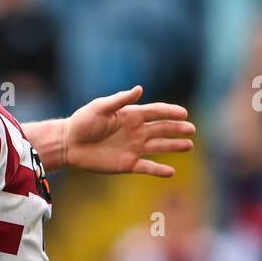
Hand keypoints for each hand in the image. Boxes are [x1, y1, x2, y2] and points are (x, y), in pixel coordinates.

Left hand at [64, 86, 194, 177]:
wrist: (69, 144)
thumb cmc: (83, 122)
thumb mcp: (100, 108)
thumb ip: (120, 100)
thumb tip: (140, 89)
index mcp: (131, 115)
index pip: (156, 112)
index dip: (170, 112)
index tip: (184, 113)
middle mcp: (136, 131)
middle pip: (162, 129)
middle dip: (177, 128)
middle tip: (192, 129)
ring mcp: (133, 148)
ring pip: (159, 146)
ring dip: (174, 146)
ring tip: (189, 145)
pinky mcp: (127, 163)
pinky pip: (147, 166)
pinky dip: (159, 170)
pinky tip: (171, 171)